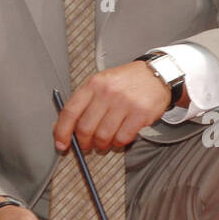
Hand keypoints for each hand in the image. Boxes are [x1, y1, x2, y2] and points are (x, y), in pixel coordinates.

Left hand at [53, 60, 170, 154]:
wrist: (157, 74)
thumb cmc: (126, 82)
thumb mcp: (101, 84)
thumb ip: (83, 104)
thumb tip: (62, 127)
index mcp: (93, 84)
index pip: (70, 112)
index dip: (62, 132)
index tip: (61, 144)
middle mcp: (107, 92)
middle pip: (85, 128)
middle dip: (83, 142)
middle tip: (86, 145)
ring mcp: (125, 102)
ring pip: (103, 136)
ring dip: (101, 145)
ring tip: (104, 142)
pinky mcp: (140, 113)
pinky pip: (122, 138)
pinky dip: (118, 143)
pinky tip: (119, 137)